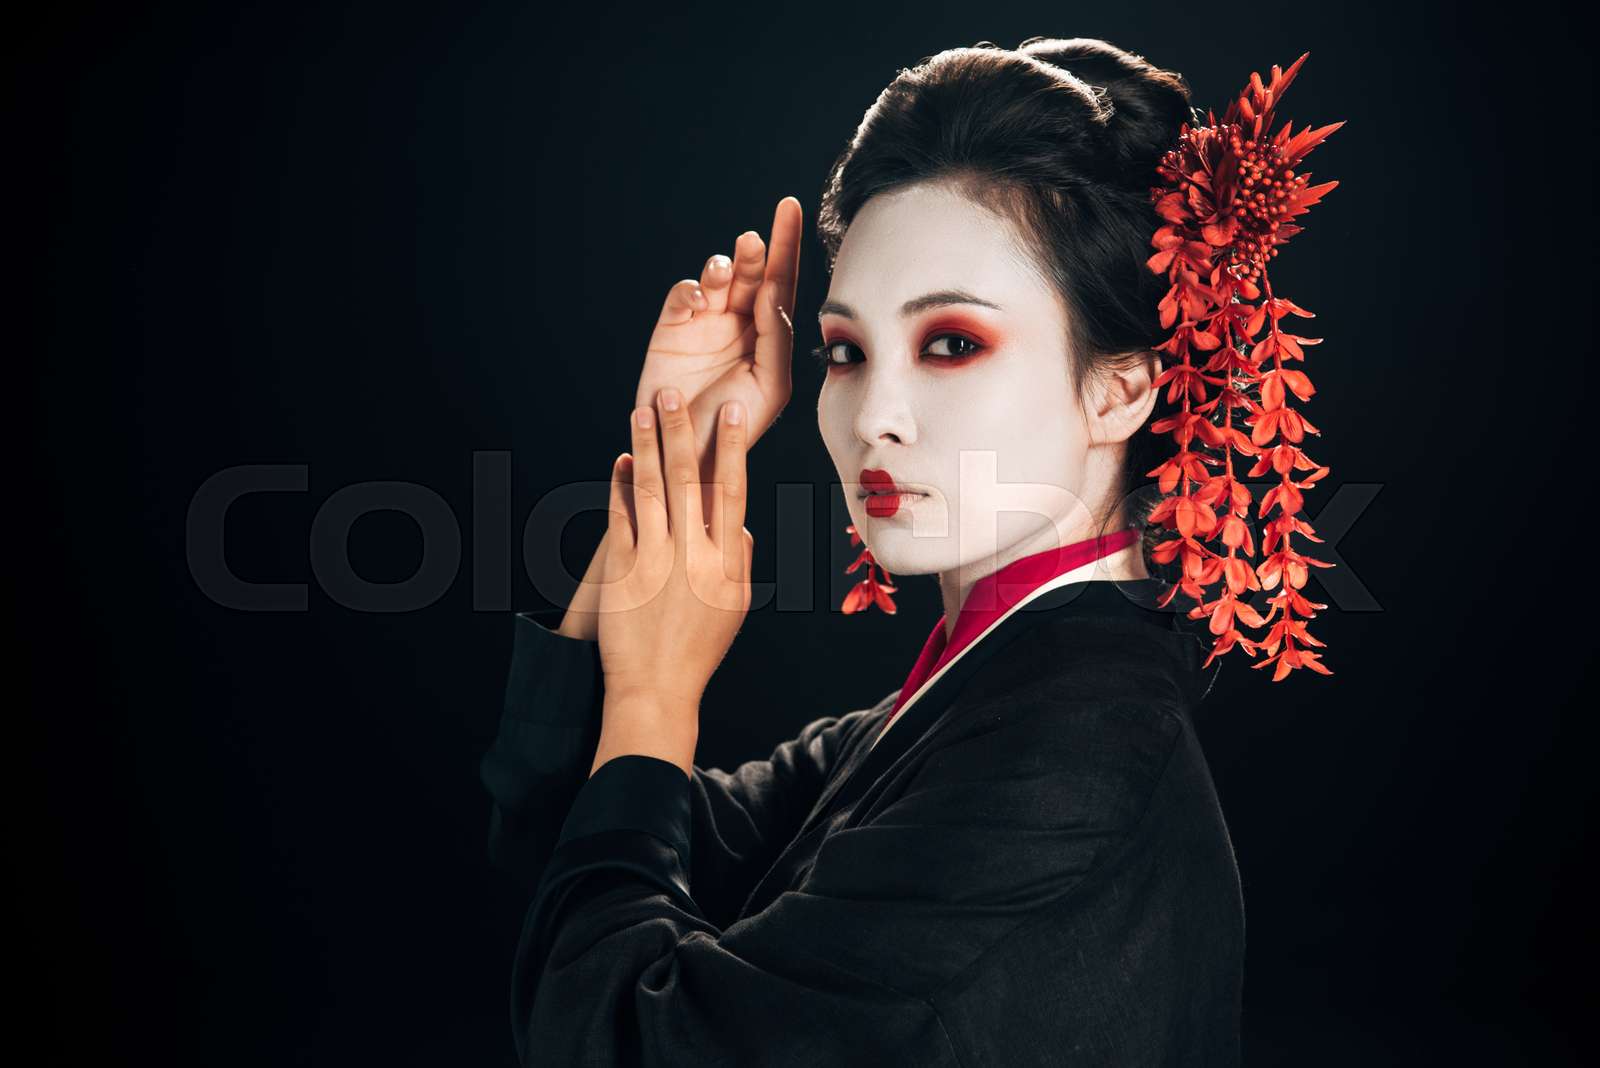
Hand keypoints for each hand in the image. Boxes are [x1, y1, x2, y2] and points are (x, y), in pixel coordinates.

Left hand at [591, 387, 752, 772]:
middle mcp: (691, 554)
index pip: (731, 491)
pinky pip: (620, 517)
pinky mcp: (622, 570)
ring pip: (649, 489)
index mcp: (726, 561)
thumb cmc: (699, 649)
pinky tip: (620, 461)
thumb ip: (742, 560)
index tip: (731, 413)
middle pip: (686, 479)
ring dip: (645, 445)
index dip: (731, 448)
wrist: (655, 689)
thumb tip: (740, 523)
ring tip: (643, 411)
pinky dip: (620, 486)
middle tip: (675, 393)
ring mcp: (654, 560)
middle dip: (681, 431)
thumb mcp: (735, 606)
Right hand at [635, 197, 799, 514]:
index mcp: (770, 335)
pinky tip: (700, 299)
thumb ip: (778, 338)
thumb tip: (772, 292)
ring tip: (726, 272)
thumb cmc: (737, 427)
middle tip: (754, 240)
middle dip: (755, 252)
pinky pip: (684, 296)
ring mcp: (705, 323)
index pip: (782, 283)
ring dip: (724, 267)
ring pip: (717, 278)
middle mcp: (740, 323)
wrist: (688, 454)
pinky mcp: (673, 328)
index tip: (789, 206)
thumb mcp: (771, 386)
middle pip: (752, 273)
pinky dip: (692, 290)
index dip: (787, 244)